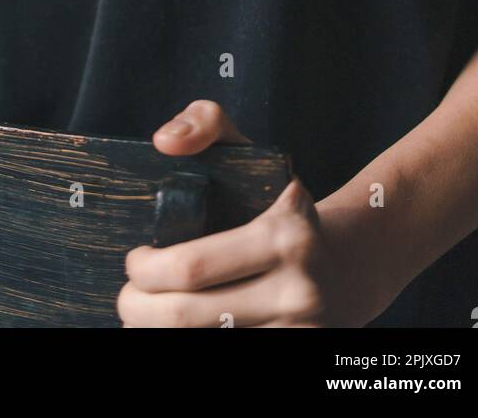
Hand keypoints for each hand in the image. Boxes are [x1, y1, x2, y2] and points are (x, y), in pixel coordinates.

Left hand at [117, 99, 369, 327]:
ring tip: (143, 314)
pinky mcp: (299, 352)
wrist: (348, 268)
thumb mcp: (252, 154)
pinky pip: (228, 355)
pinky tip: (173, 330)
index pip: (191, 265)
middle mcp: (300, 287)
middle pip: (187, 314)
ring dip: (155, 332)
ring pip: (202, 342)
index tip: (135, 260)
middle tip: (128, 296)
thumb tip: (166, 143)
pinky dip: (188, 344)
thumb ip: (205, 122)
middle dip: (138, 307)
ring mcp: (301, 330)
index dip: (146, 269)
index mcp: (287, 231)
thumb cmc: (280, 207)